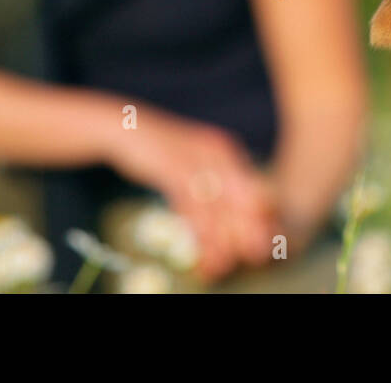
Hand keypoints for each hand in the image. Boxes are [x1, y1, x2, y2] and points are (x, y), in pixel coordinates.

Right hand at [105, 104, 281, 281]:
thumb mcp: (192, 161)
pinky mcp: (171, 166)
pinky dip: (195, 227)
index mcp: (224, 148)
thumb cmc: (161, 150)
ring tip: (223, 262)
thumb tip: (225, 212)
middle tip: (254, 255)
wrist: (126, 128)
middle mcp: (214, 150)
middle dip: (245, 228)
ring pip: (213, 204)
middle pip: (236, 195)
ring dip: (219, 236)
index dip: (257, 214)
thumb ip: (211, 181)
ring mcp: (194, 156)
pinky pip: (189, 203)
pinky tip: (200, 245)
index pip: (249, 185)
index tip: (264, 239)